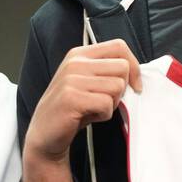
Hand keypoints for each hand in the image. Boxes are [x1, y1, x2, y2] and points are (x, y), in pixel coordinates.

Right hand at [23, 39, 141, 181]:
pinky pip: (106, 104)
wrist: (45, 134)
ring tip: (93, 109)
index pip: (119, 46)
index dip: (134, 66)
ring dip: (111, 104)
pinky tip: (88, 117)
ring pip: (117, 86)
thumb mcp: (87, 82)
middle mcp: (74, 63)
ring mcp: (71, 79)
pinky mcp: (72, 98)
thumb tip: (136, 74)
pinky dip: (103, 115)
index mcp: (79, 54)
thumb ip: (106, 72)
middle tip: (105, 101)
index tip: (134, 86)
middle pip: (122, 67)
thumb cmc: (72, 109)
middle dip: (121, 89)